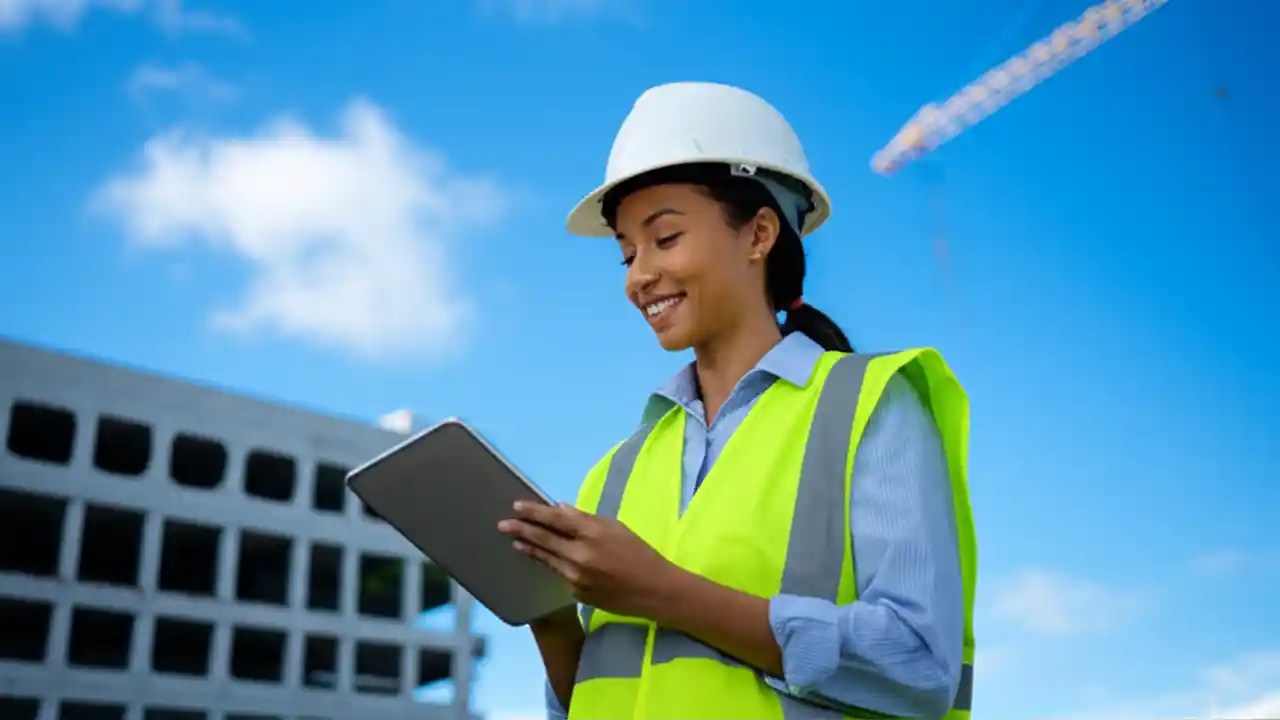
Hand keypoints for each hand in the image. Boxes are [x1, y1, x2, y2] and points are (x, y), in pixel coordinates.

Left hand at [498, 501, 679, 619]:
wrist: (654, 591)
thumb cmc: (639, 554)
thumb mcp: (616, 528)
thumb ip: (585, 519)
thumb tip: (560, 509)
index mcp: (592, 534)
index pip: (555, 519)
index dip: (534, 512)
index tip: (517, 506)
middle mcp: (580, 556)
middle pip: (544, 540)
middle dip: (521, 530)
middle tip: (502, 525)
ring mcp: (576, 578)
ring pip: (548, 560)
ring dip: (530, 549)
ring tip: (515, 542)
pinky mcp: (577, 594)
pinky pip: (562, 575)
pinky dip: (556, 566)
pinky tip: (549, 561)